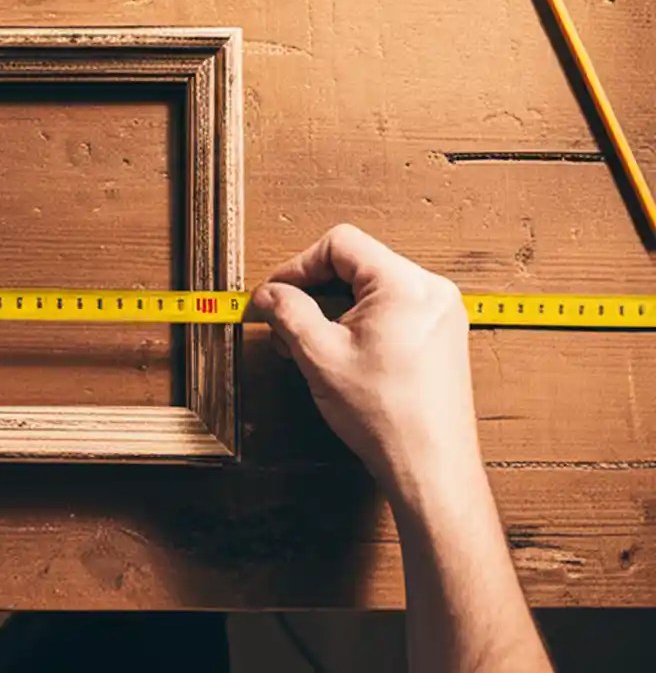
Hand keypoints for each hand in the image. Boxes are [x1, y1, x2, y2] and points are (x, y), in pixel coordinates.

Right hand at [250, 225, 477, 496]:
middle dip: (313, 291)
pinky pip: (390, 311)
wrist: (430, 466)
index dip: (297, 266)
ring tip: (307, 346)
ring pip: (371, 289)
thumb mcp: (320, 356)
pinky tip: (337, 355)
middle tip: (284, 325)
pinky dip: (357, 324)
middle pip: (356, 264)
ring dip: (332, 309)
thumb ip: (288, 313)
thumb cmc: (387, 417)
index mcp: (405, 285)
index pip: (340, 244)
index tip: (275, 294)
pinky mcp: (440, 337)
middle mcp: (430, 291)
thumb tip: (268, 293)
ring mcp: (440, 314)